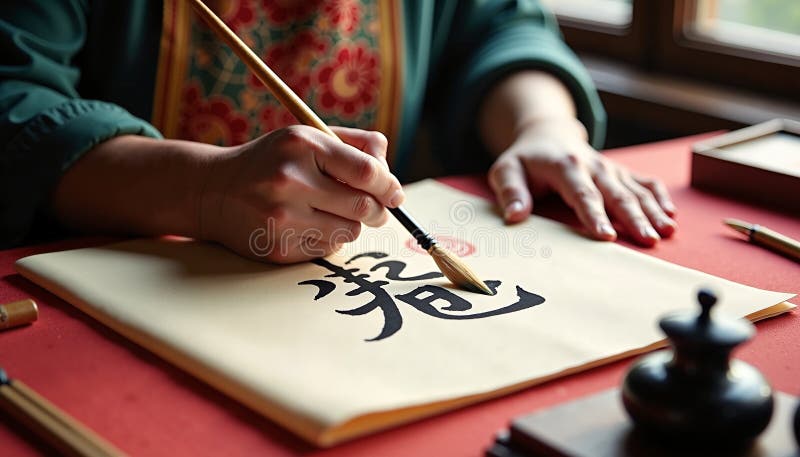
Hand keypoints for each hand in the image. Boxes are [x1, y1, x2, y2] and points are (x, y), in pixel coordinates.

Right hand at [200, 125, 403, 262]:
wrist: (213, 191)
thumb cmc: (272, 161)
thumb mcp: (307, 137)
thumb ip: (354, 145)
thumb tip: (390, 176)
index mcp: (302, 145)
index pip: (367, 172)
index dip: (389, 186)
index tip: (394, 193)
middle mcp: (290, 180)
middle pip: (364, 207)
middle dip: (379, 210)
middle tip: (377, 210)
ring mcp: (282, 218)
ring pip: (350, 231)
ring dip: (351, 224)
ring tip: (329, 212)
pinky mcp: (278, 247)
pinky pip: (327, 248)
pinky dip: (327, 238)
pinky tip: (306, 224)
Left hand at [488, 120, 675, 245]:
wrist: (548, 134)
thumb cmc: (525, 160)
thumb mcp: (506, 170)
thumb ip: (510, 192)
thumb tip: (515, 217)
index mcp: (565, 166)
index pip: (582, 194)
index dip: (594, 215)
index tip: (607, 237)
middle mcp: (593, 165)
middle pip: (616, 194)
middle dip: (634, 217)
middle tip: (648, 240)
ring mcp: (610, 168)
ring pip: (635, 189)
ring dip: (652, 210)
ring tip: (667, 231)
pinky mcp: (620, 172)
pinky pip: (644, 182)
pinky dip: (659, 197)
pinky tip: (671, 215)